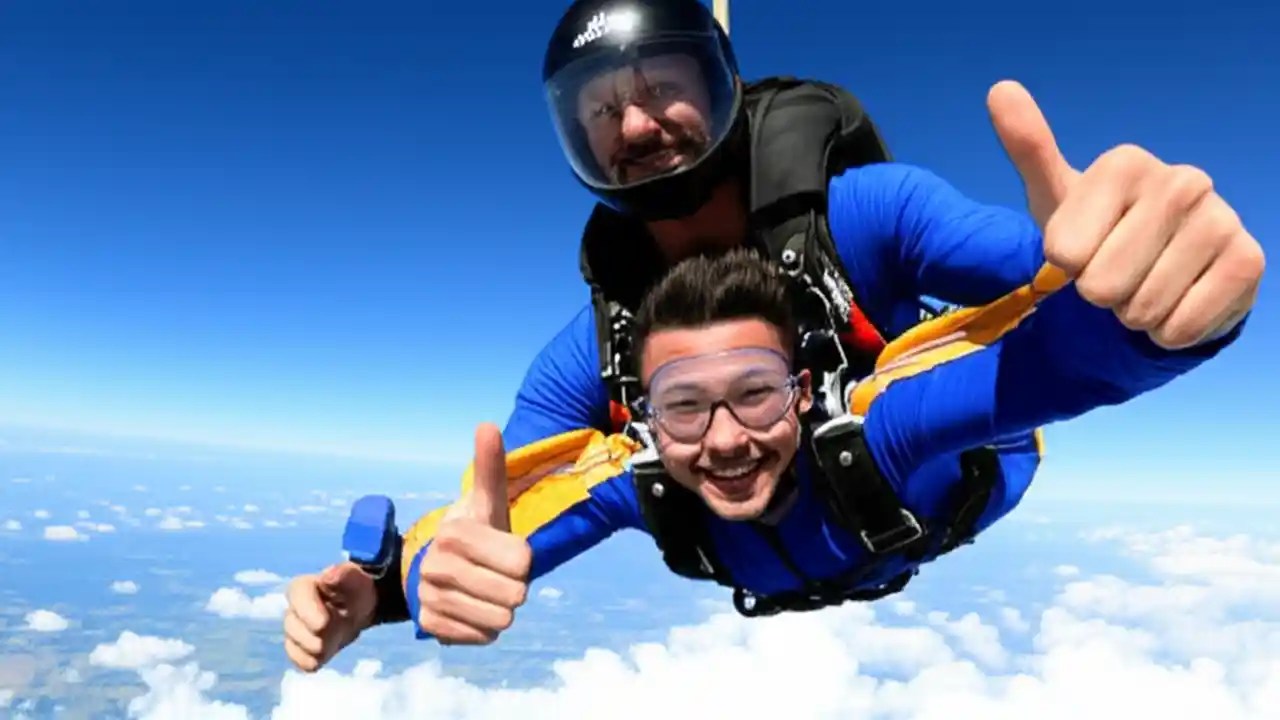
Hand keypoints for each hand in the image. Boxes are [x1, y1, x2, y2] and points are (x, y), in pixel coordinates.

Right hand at [283, 561, 376, 671]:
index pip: (297, 595)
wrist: (360, 608)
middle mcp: (294, 608)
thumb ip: (343, 575)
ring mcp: (295, 629)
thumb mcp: (355, 579)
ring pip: (293, 644)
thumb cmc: (355, 589)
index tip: (322, 624)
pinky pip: (298, 659)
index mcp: (304, 587)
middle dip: (311, 636)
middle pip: (292, 625)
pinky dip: (310, 661)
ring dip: (313, 648)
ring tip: (333, 643)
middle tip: (334, 636)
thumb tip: (328, 575)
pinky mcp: (301, 647)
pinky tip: (323, 658)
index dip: (307, 611)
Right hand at [417, 422, 530, 644]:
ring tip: (486, 590)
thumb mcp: (487, 501)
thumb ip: (489, 466)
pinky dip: (484, 627)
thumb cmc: (476, 532)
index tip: (504, 550)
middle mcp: (437, 566)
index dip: (523, 559)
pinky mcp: (431, 626)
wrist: (437, 566)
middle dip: (514, 587)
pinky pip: (482, 637)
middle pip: (515, 595)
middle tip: (497, 574)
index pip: (523, 562)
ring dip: (501, 608)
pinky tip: (473, 608)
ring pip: (500, 620)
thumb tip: (486, 424)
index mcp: (455, 532)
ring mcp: (431, 598)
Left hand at [988, 80, 1264, 349]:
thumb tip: (999, 89)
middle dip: (1102, 295)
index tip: (1083, 250)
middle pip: (1102, 284)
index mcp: (1126, 163)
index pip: (1065, 253)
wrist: (1159, 272)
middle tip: (1117, 275)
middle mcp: (1182, 180)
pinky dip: (1168, 331)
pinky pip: (1181, 324)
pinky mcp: (1247, 261)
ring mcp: (1221, 218)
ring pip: (1142, 307)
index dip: (1066, 267)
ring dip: (1134, 315)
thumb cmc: (1097, 232)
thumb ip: (1029, 148)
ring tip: (1145, 288)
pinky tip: (1177, 303)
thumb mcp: (1055, 197)